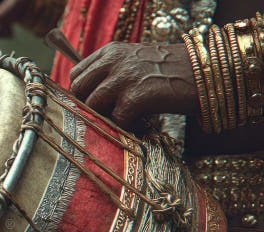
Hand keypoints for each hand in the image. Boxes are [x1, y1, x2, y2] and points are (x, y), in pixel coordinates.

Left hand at [69, 42, 198, 128]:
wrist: (208, 72)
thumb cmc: (172, 72)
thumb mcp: (136, 61)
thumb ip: (111, 73)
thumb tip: (87, 99)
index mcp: (111, 51)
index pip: (76, 74)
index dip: (79, 93)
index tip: (89, 106)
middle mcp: (113, 61)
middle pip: (78, 90)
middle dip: (87, 108)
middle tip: (104, 118)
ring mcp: (124, 78)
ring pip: (92, 105)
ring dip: (104, 119)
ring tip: (122, 122)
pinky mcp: (136, 97)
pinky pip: (116, 119)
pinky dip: (125, 128)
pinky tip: (138, 126)